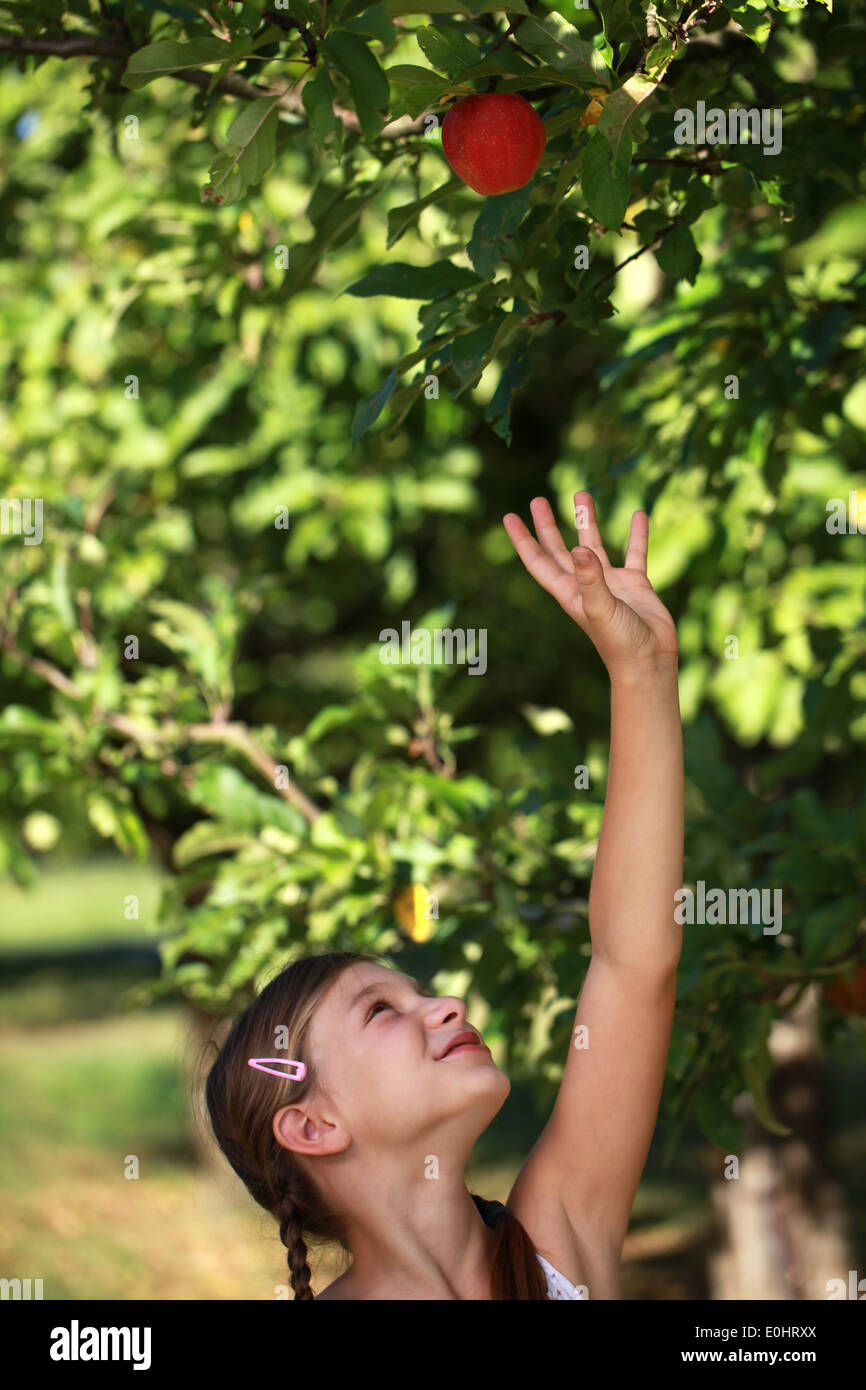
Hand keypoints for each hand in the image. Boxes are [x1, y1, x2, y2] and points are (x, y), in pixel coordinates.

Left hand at [502, 492, 678, 678]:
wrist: (649, 661)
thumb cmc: (618, 642)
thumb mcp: (600, 608)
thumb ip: (590, 578)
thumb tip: (579, 547)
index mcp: (568, 591)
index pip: (538, 561)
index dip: (523, 539)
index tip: (509, 516)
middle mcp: (585, 585)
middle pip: (559, 549)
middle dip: (547, 526)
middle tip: (537, 500)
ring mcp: (610, 583)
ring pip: (594, 545)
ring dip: (588, 521)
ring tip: (583, 494)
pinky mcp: (635, 584)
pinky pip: (634, 553)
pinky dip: (636, 535)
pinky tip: (638, 515)